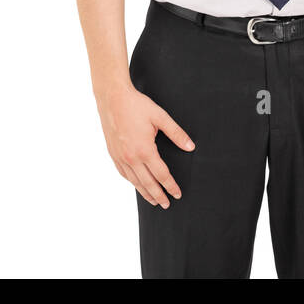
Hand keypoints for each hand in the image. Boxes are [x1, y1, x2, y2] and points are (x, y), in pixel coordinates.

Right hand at [96, 85, 194, 208]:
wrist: (112, 98)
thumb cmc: (136, 105)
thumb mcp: (160, 117)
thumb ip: (176, 133)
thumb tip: (190, 147)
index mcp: (145, 150)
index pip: (161, 174)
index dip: (171, 186)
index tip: (177, 194)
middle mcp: (131, 158)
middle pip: (148, 183)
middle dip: (159, 195)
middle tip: (166, 204)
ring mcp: (120, 157)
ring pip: (135, 181)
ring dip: (145, 192)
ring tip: (153, 200)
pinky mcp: (113, 154)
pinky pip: (123, 174)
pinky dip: (132, 182)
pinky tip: (137, 185)